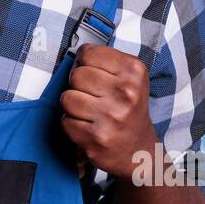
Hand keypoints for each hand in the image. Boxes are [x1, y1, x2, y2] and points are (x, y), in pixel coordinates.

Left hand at [60, 43, 155, 180]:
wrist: (139, 150)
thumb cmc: (129, 110)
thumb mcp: (130, 78)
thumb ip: (105, 61)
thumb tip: (76, 56)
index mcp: (134, 72)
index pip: (88, 53)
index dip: (84, 63)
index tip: (93, 73)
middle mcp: (126, 93)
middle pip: (76, 75)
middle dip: (79, 85)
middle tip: (93, 97)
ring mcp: (111, 116)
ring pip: (67, 97)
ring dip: (74, 106)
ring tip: (90, 112)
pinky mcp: (96, 137)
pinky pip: (65, 121)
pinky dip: (72, 124)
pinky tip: (88, 127)